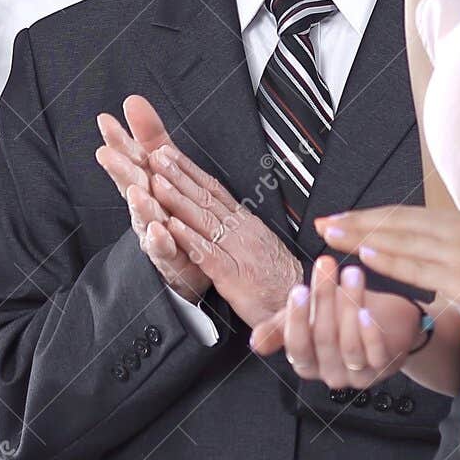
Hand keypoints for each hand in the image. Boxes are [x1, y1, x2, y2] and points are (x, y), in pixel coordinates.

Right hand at [94, 95, 206, 300]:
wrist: (193, 267)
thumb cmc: (172, 216)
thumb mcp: (162, 171)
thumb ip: (150, 137)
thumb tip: (132, 100)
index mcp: (147, 185)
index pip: (131, 160)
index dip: (119, 141)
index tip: (106, 121)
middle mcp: (147, 209)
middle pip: (132, 187)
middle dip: (120, 171)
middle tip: (107, 154)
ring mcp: (157, 236)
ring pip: (147, 219)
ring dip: (140, 206)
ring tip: (137, 192)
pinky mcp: (172, 261)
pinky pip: (166, 252)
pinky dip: (161, 242)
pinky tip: (159, 231)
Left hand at [142, 140, 300, 326]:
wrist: (302, 304)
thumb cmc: (280, 281)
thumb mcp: (260, 245)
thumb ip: (240, 229)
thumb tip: (222, 213)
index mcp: (246, 224)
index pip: (215, 190)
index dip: (191, 171)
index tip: (171, 154)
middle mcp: (241, 231)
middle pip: (206, 198)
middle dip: (179, 175)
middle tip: (157, 156)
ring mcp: (237, 251)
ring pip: (203, 220)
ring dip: (178, 199)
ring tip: (158, 182)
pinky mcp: (233, 276)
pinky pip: (207, 253)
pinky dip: (189, 239)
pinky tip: (172, 227)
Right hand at [248, 255, 421, 388]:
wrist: (382, 322)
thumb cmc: (337, 316)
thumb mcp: (304, 319)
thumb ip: (278, 329)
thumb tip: (255, 342)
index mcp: (306, 364)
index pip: (296, 346)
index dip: (296, 319)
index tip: (299, 289)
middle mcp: (329, 373)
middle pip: (323, 339)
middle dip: (324, 298)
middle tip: (326, 265)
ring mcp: (356, 375)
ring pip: (349, 345)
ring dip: (350, 305)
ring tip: (351, 273)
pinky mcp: (383, 368)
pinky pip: (374, 354)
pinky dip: (370, 332)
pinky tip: (366, 309)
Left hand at [314, 205, 459, 333]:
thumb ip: (438, 249)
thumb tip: (403, 247)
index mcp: (457, 222)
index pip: (402, 215)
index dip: (366, 216)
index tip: (337, 217)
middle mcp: (457, 231)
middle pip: (396, 222)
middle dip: (355, 222)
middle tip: (322, 222)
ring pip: (402, 241)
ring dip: (363, 237)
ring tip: (332, 234)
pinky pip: (419, 269)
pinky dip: (390, 260)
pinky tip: (365, 255)